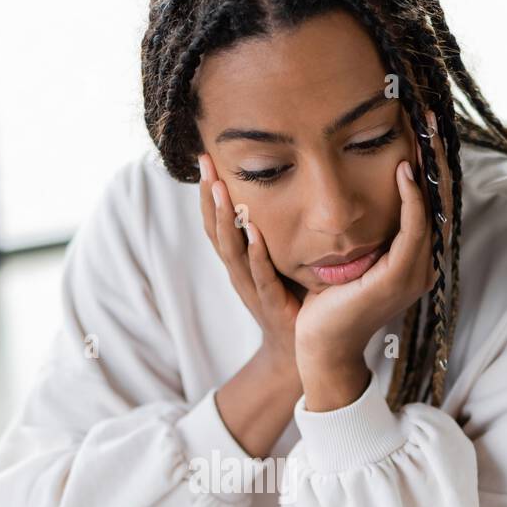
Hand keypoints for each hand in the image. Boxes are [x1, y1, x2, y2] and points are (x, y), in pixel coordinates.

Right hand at [197, 151, 300, 377]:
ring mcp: (251, 288)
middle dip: (209, 194)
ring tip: (221, 187)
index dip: (209, 190)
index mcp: (238, 260)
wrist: (302, 350)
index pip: (217, 219)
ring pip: (230, 250)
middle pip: (215, 229)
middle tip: (204, 160)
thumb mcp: (280, 259)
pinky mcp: (270, 304)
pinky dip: (255, 254)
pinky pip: (260, 276)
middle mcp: (238, 272)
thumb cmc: (293, 301)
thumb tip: (285, 188)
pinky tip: (254, 233)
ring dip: (224, 218)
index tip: (205, 155)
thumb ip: (276, 230)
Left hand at [295, 110, 452, 384]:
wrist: (318, 346)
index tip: (421, 127)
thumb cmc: (326, 303)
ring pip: (432, 210)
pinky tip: (404, 172)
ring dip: (430, 168)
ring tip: (425, 132)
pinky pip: (412, 230)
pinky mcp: (398, 279)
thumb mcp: (346, 259)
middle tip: (432, 116)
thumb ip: (360, 232)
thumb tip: (353, 195)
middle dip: (437, 158)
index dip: (429, 166)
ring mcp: (414, 273)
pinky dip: (411, 200)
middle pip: (439, 200)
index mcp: (411, 260)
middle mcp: (421, 265)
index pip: (428, 203)